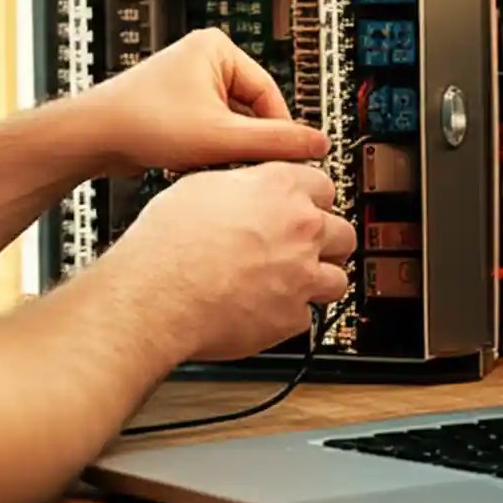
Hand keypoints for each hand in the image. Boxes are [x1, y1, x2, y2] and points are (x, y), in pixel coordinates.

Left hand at [78, 28, 328, 174]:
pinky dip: (205, 155)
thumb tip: (316, 144)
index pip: (271, 96)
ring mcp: (189, 86)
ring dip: (223, 153)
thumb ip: (275, 142)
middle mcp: (204, 62)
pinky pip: (209, 136)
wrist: (92, 139)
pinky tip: (189, 164)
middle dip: (243, 145)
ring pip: (229, 129)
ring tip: (206, 164)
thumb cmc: (142, 122)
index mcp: (218, 49)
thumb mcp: (222, 137)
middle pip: (250, 115)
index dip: (278, 134)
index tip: (288, 162)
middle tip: (241, 169)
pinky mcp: (176, 110)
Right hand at [118, 162, 355, 360]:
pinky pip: (307, 316)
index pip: (325, 186)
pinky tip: (269, 310)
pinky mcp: (293, 317)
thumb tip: (243, 188)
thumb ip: (239, 187)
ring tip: (297, 283)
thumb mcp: (198, 187)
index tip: (310, 208)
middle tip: (307, 248)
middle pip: (343, 232)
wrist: (158, 295)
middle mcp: (300, 229)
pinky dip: (291, 315)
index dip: (314, 200)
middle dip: (328, 242)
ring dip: (320, 281)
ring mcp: (302, 275)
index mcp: (279, 189)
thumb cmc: (167, 243)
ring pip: (338, 278)